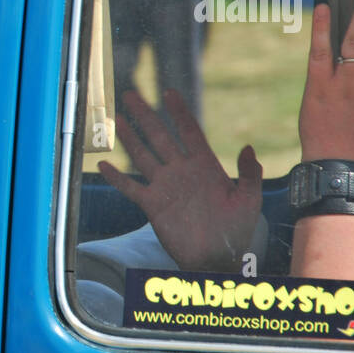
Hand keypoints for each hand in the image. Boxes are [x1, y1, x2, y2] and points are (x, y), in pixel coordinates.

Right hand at [99, 89, 262, 271]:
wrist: (216, 259)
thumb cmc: (236, 232)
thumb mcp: (249, 200)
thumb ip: (249, 174)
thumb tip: (248, 147)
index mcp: (205, 166)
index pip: (189, 132)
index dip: (179, 112)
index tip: (169, 93)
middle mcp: (181, 171)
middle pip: (160, 136)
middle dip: (146, 115)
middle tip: (131, 95)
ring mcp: (165, 187)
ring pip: (143, 156)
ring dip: (129, 137)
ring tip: (116, 119)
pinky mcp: (153, 205)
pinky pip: (130, 187)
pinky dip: (116, 177)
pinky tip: (104, 165)